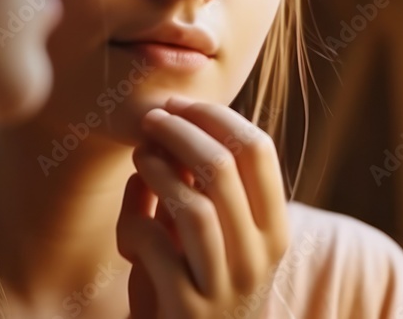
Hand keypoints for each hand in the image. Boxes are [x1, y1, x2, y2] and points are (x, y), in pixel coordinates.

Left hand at [116, 97, 289, 317]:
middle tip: (151, 118)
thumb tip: (167, 130)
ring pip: (196, 206)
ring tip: (139, 156)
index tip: (179, 104)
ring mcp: (225, 287)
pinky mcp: (187, 310)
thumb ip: (192, 185)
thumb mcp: (202, 233)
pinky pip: (157, 248)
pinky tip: (129, 230)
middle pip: (225, 167)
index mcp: (273, 229)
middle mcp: (259, 257)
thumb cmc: (192, 284)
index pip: (259, 151)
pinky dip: (135, 225)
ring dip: (160, 171)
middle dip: (181, 131)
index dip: (216, 116)